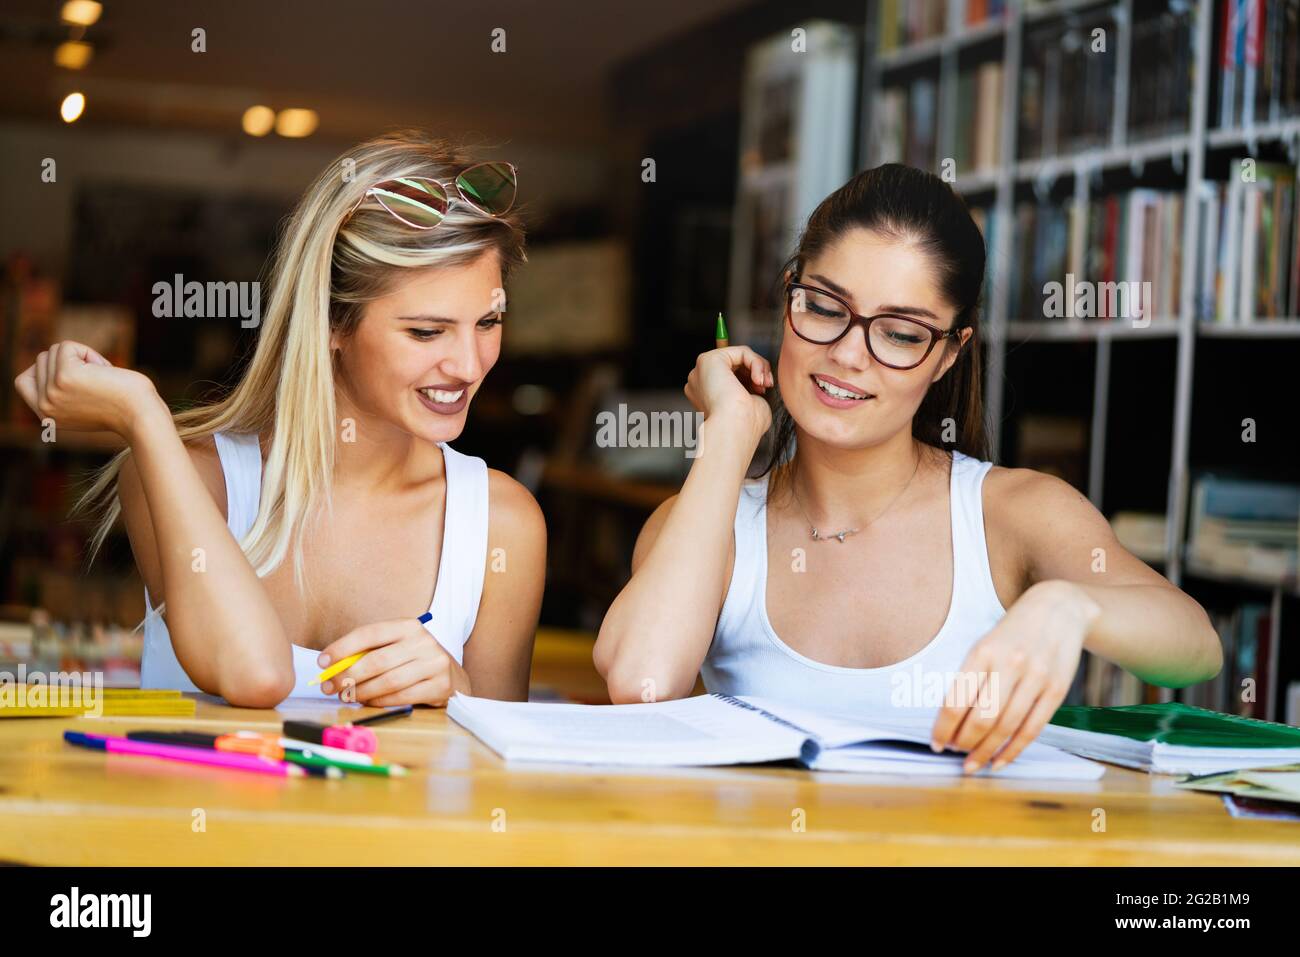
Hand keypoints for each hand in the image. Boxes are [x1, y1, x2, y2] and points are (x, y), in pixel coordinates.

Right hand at [13, 340, 161, 437]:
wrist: (142, 416)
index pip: (23, 382)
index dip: (44, 369)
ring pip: (55, 350)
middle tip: (97, 380)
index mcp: (46, 416)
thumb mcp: (85, 404)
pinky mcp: (64, 376)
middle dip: (71, 360)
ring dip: (83, 356)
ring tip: (102, 377)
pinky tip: (105, 370)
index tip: (72, 373)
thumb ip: (64, 391)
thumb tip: (54, 358)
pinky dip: (89, 352)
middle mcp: (44, 406)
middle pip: (42, 360)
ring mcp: (52, 391)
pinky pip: (67, 346)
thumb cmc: (124, 407)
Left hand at [317, 618, 469, 706]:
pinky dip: (379, 701)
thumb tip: (332, 665)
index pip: (369, 633)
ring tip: (346, 696)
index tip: (323, 662)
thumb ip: (369, 651)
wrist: (452, 677)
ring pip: (388, 681)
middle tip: (329, 686)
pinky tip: (368, 702)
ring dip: (361, 692)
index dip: (342, 648)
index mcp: (409, 626)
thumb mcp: (397, 646)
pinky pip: (401, 696)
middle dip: (347, 676)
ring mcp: (434, 664)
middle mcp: (424, 641)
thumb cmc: (415, 660)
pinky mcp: (440, 686)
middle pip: (377, 660)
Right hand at [683, 346, 771, 441]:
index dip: (750, 380)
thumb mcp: (749, 405)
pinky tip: (758, 379)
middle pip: (734, 364)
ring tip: (763, 384)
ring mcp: (701, 370)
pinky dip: (756, 362)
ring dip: (759, 367)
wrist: (735, 428)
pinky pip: (742, 351)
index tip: (762, 391)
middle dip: (756, 372)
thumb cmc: (743, 426)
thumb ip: (749, 390)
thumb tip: (758, 380)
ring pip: (739, 356)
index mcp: (705, 396)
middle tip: (766, 386)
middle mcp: (700, 383)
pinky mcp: (709, 359)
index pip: (730, 377)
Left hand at [930, 580, 1099, 772]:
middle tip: (954, 754)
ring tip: (972, 765)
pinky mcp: (1057, 690)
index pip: (956, 700)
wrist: (1060, 608)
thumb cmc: (1013, 630)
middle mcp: (1010, 664)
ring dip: (986, 752)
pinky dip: (1014, 750)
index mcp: (983, 651)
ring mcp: (1036, 678)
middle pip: (982, 719)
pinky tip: (999, 762)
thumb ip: (971, 676)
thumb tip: (950, 718)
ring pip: (1006, 727)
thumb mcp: (985, 643)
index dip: (943, 728)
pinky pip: (1032, 729)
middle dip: (964, 743)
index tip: (936, 743)